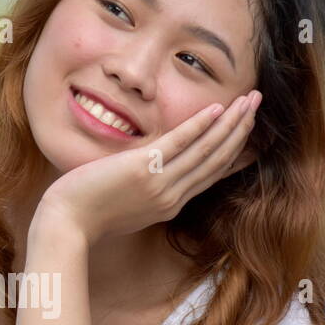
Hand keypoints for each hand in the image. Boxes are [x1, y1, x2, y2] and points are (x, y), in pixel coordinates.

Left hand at [37, 91, 260, 246]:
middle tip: (258, 106)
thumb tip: (152, 172)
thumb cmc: (87, 214)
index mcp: (170, 205)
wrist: (66, 223)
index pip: (211, 175)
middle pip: (217, 159)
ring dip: (232, 123)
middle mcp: (172, 196)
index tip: (253, 138)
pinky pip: (179, 144)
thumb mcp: (127, 206)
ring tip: (250, 101)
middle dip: (241, 130)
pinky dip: (200, 126)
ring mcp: (160, 184)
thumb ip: (147, 190)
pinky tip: (217, 109)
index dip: (235, 154)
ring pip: (207, 150)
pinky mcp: (143, 169)